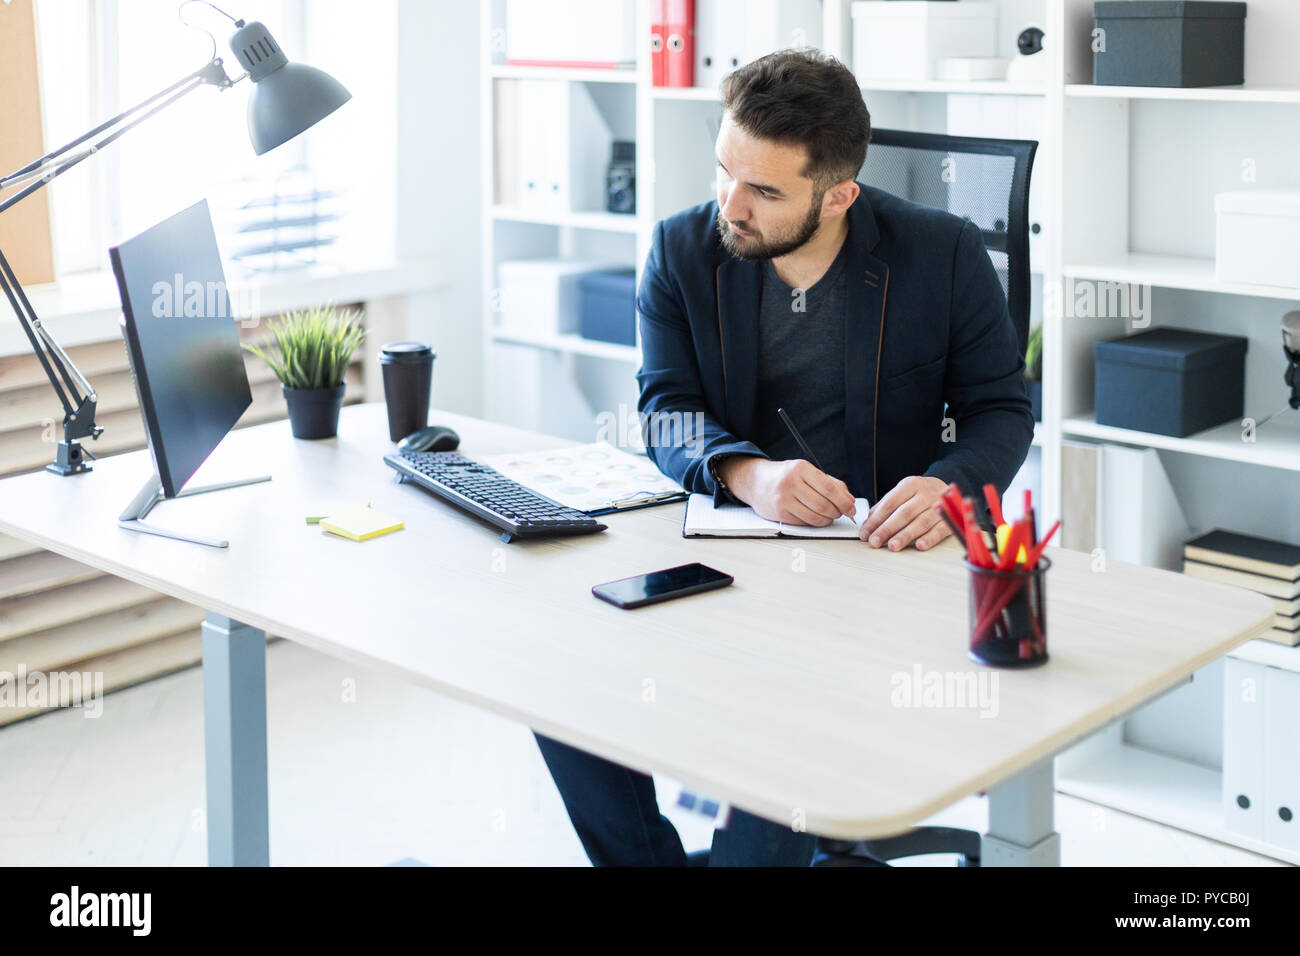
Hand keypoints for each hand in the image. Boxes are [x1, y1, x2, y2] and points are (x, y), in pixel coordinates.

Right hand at [716, 456, 855, 526]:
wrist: (755, 481)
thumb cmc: (784, 475)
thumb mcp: (806, 471)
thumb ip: (829, 482)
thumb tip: (849, 499)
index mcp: (800, 468)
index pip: (829, 489)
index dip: (844, 501)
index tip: (851, 507)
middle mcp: (790, 483)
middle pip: (824, 505)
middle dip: (838, 512)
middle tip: (842, 513)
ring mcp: (783, 500)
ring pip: (815, 517)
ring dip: (827, 520)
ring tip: (830, 515)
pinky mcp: (779, 514)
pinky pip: (804, 523)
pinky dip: (814, 522)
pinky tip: (815, 517)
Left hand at [859, 475, 951, 550]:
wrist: (950, 491)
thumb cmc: (921, 494)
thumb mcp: (904, 492)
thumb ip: (886, 506)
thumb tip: (867, 523)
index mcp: (911, 485)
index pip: (889, 504)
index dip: (875, 520)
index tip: (865, 533)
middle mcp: (926, 494)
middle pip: (904, 513)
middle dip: (887, 529)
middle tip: (875, 542)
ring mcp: (940, 506)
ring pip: (921, 522)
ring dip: (905, 536)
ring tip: (893, 546)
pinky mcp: (950, 519)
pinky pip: (939, 529)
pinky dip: (929, 538)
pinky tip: (919, 545)